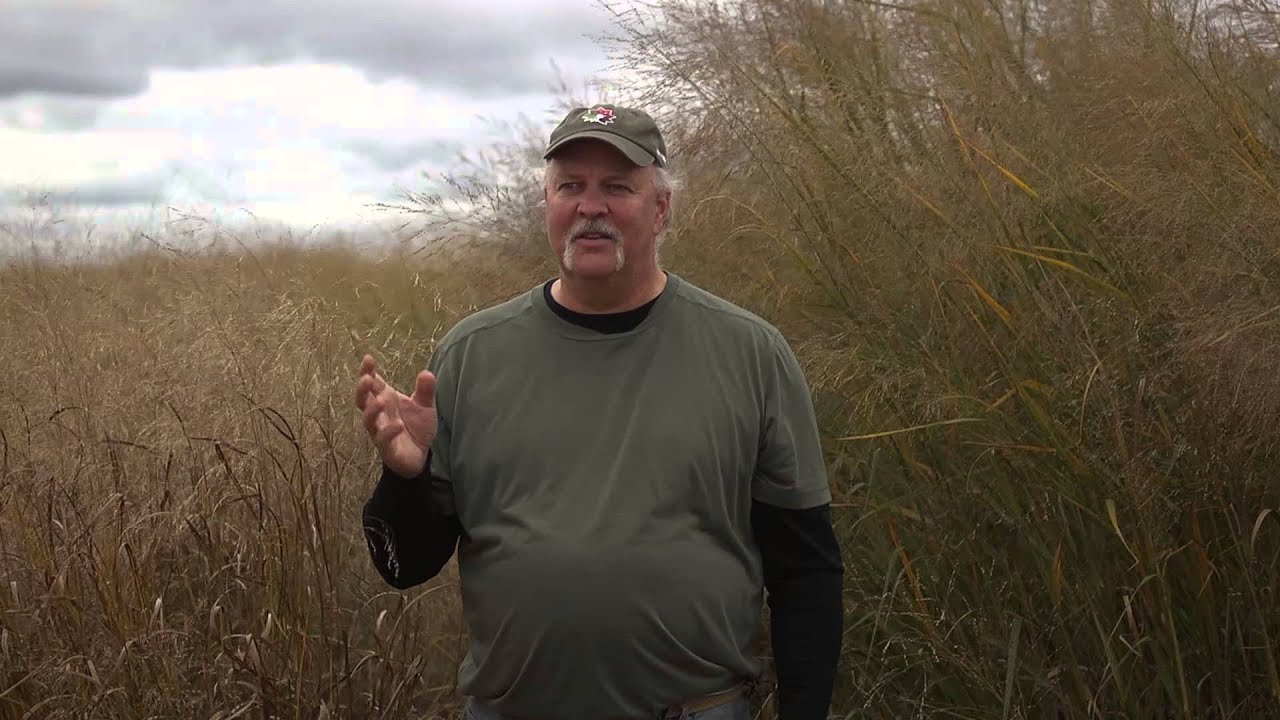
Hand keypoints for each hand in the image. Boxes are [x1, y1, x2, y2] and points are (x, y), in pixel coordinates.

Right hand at [354, 354, 436, 478]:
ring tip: (381, 400)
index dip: (368, 371)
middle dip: (362, 389)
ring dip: (372, 410)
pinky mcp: (387, 448)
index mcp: (385, 400)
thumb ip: (425, 391)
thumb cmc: (416, 427)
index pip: (373, 384)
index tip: (368, 358)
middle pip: (363, 400)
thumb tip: (427, 373)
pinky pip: (383, 440)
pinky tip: (397, 425)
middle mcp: (379, 414)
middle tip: (366, 379)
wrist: (420, 456)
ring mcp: (380, 431)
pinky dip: (388, 432)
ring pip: (368, 420)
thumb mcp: (425, 406)